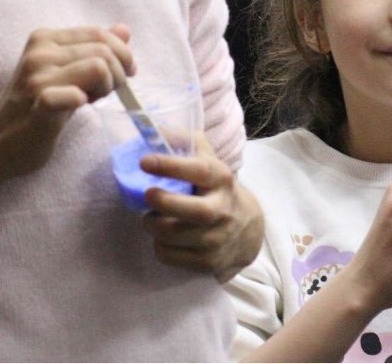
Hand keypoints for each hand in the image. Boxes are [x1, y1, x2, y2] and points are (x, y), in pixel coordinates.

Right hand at [0, 26, 133, 179]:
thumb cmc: (31, 107)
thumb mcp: (64, 72)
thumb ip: (92, 49)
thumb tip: (124, 30)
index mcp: (45, 38)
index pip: (98, 33)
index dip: (121, 53)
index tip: (124, 74)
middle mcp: (40, 51)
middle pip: (103, 49)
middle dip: (118, 73)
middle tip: (107, 92)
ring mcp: (37, 75)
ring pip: (98, 67)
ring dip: (106, 87)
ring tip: (92, 100)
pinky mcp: (38, 101)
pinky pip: (77, 94)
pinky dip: (84, 101)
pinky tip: (76, 107)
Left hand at [138, 134, 264, 282]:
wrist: (247, 228)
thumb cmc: (215, 187)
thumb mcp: (208, 160)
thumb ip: (184, 141)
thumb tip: (151, 129)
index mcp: (221, 179)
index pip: (198, 171)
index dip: (170, 166)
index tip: (144, 162)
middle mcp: (223, 209)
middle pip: (194, 211)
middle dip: (164, 203)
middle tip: (146, 194)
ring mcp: (217, 239)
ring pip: (175, 235)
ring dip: (153, 224)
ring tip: (151, 216)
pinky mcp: (208, 262)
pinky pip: (170, 256)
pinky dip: (158, 245)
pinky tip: (162, 236)